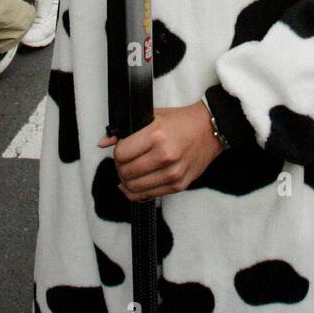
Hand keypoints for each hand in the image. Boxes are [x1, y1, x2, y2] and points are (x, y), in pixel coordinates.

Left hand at [97, 102, 221, 200]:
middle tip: (126, 161)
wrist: (211, 129)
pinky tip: (139, 182)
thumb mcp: (153, 116)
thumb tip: (102, 143)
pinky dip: (138, 192)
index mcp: (157, 135)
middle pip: (126, 172)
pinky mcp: (178, 184)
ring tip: (132, 171)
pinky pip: (148, 196)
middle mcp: (165, 155)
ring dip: (128, 181)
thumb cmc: (182, 121)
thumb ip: (126, 131)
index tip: (124, 149)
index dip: (118, 152)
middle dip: (121, 168)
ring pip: (134, 188)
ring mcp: (173, 173)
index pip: (121, 154)